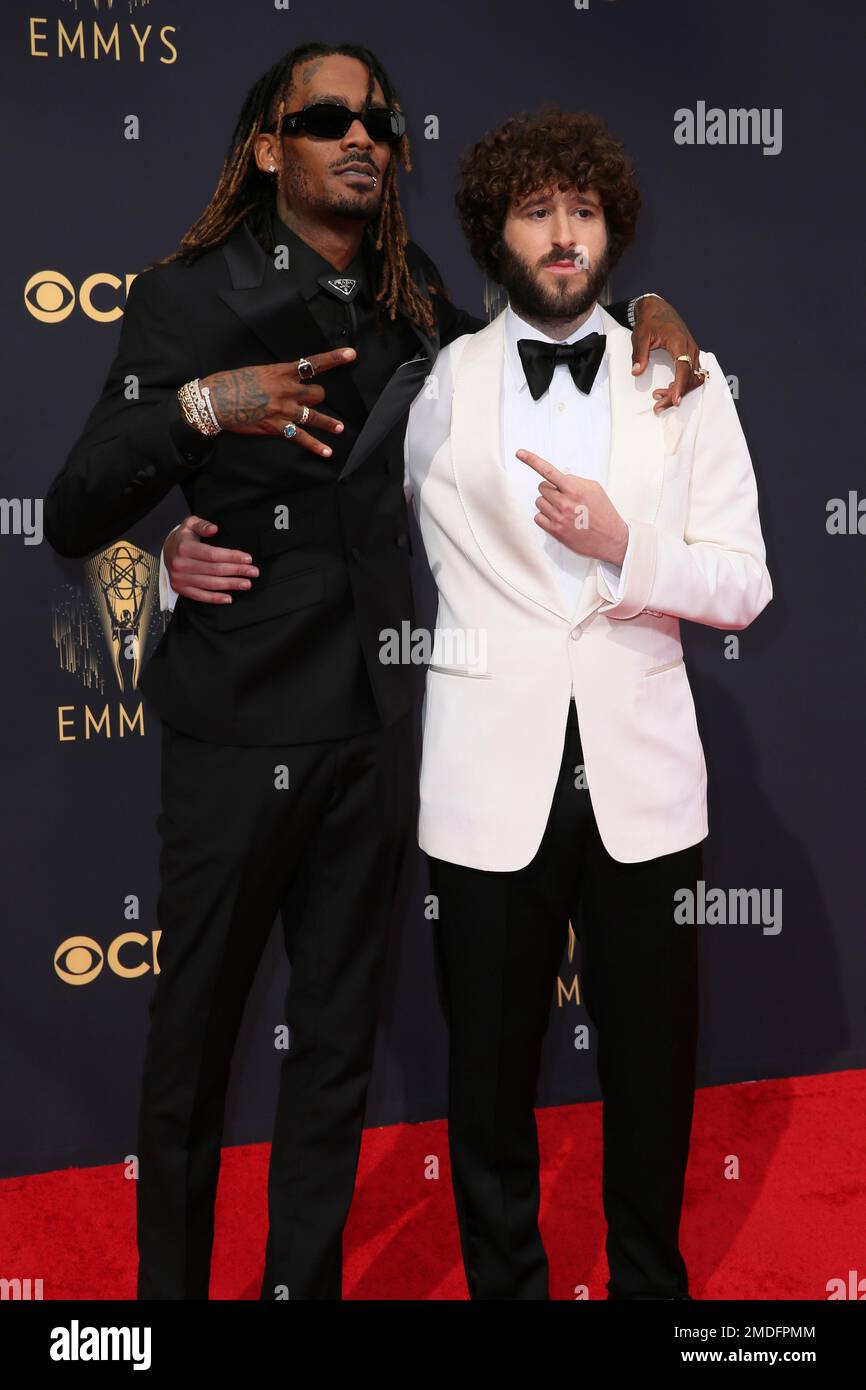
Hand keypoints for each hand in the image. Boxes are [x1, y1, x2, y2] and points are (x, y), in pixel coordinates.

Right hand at [164, 516, 258, 604]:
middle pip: (214, 570)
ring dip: (230, 585)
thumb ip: (202, 524)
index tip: (248, 559)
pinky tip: (229, 598)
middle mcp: (181, 564)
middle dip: (236, 571)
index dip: (232, 557)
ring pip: (210, 584)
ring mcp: (180, 578)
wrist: (166, 551)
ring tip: (246, 584)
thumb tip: (214, 529)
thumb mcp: (190, 524)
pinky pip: (200, 596)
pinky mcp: (180, 588)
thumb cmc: (183, 537)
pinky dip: (215, 599)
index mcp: (184, 548)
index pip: (213, 554)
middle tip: (253, 572)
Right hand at [199, 347, 355, 456]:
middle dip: (317, 396)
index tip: (351, 354)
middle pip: (317, 393)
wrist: (213, 401)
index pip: (313, 363)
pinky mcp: (278, 427)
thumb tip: (278, 379)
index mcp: (281, 372)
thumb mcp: (254, 371)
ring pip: (315, 415)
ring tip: (339, 428)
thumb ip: (272, 376)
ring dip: (329, 423)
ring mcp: (284, 409)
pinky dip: (316, 446)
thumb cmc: (228, 383)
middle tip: (314, 400)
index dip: (335, 358)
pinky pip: (302, 438)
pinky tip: (327, 452)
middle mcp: (287, 390)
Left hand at [516, 450, 627, 564]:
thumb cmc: (603, 511)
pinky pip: (538, 517)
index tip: (519, 453)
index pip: (549, 471)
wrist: (611, 538)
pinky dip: (545, 517)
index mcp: (574, 489)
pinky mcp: (555, 531)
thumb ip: (574, 481)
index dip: (532, 460)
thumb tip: (559, 478)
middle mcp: (564, 503)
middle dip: (551, 490)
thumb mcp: (594, 489)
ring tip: (564, 510)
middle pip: (542, 487)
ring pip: (539, 502)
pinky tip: (559, 519)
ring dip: (548, 503)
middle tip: (564, 497)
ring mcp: (559, 518)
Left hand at [630, 296, 704, 412]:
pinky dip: (683, 383)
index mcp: (679, 343)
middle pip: (689, 378)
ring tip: (660, 396)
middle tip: (658, 405)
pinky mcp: (690, 354)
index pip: (684, 369)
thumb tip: (636, 371)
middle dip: (675, 394)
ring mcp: (692, 351)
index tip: (675, 400)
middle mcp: (690, 348)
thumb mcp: (640, 336)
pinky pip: (692, 373)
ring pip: (692, 378)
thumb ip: (639, 354)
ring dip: (679, 390)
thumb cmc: (650, 320)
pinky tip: (669, 388)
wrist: (657, 307)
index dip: (680, 386)